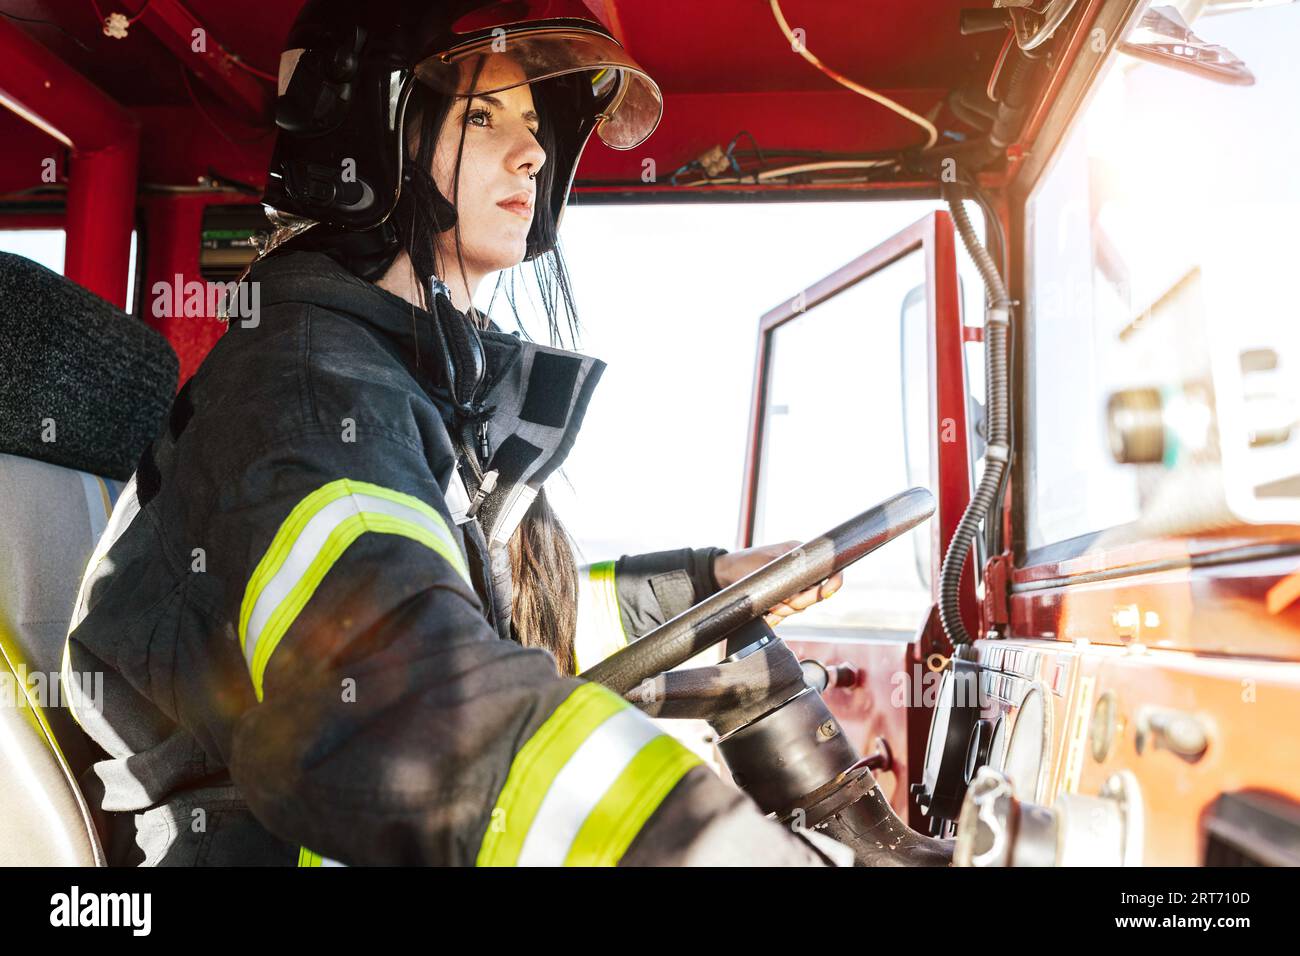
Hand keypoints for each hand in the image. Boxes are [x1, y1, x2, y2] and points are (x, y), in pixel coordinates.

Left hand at [712, 540, 842, 627]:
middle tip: (780, 603)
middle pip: (816, 593)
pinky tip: (766, 617)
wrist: (722, 574)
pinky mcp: (783, 597)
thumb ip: (789, 576)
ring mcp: (792, 584)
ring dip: (785, 609)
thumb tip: (808, 589)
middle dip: (797, 602)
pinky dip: (778, 616)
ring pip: (801, 605)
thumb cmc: (742, 564)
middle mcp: (800, 569)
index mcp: (800, 553)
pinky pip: (789, 611)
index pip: (829, 569)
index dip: (833, 583)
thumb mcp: (766, 567)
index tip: (825, 594)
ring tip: (767, 607)